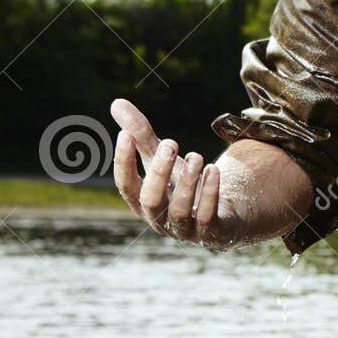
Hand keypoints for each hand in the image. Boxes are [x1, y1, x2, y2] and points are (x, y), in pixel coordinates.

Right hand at [110, 98, 227, 245]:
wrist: (220, 213)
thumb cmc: (182, 184)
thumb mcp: (162, 159)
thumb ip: (141, 135)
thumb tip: (116, 103)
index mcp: (141, 202)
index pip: (126, 186)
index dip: (123, 162)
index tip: (126, 135)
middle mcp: (159, 220)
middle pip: (150, 201)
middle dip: (158, 172)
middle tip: (170, 144)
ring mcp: (184, 231)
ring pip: (179, 211)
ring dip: (188, 182)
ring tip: (197, 156)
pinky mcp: (210, 234)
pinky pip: (207, 218)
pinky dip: (209, 193)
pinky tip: (213, 170)